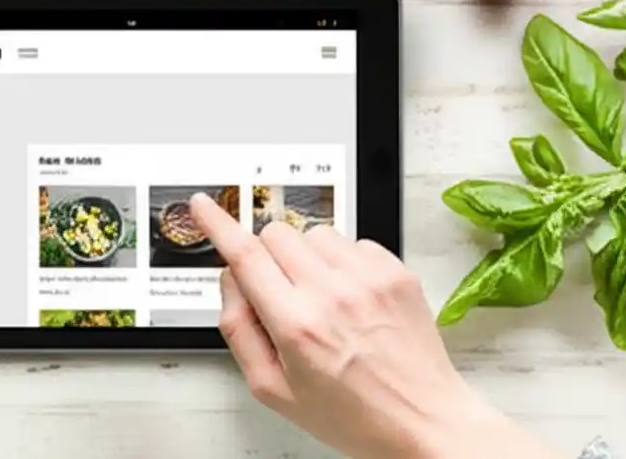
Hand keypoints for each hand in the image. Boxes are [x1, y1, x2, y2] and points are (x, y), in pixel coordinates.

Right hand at [190, 194, 558, 458]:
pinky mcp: (395, 271)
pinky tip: (350, 298)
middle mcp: (332, 294)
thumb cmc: (353, 414)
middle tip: (279, 292)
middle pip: (275, 234)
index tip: (202, 205)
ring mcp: (368, 278)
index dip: (216, 224)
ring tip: (321, 299)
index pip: (244, 255)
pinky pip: (352, 241)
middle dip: (266, 255)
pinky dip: (342, 262)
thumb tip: (231, 282)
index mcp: (296, 326)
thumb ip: (239, 330)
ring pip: (313, 232)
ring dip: (305, 256)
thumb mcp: (274, 390)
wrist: (423, 420)